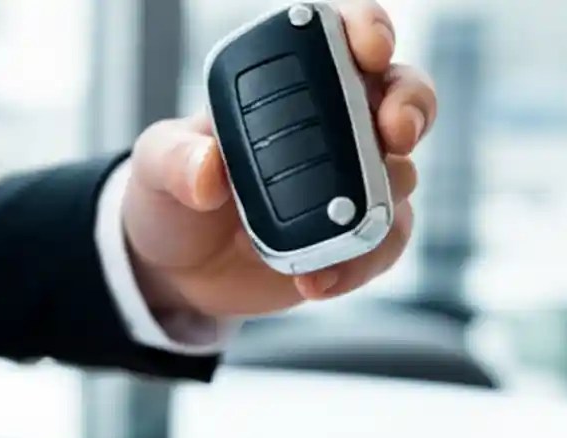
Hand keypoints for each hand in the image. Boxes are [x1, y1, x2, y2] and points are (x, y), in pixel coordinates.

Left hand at [122, 0, 435, 317]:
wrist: (175, 268)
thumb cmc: (171, 194)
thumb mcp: (155, 167)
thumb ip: (175, 159)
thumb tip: (209, 171)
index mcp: (288, 85)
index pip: (341, 36)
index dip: (366, 29)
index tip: (367, 49)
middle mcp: (333, 125)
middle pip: (401, 94)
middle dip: (411, 105)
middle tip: (395, 132)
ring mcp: (349, 181)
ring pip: (403, 173)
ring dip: (384, 197)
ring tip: (341, 227)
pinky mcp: (352, 236)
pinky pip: (381, 243)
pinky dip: (359, 261)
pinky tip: (317, 279)